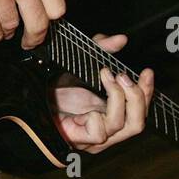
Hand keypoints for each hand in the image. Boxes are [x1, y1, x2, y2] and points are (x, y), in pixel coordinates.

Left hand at [53, 33, 153, 153]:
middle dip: (138, 97)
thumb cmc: (55, 86)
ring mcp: (94, 138)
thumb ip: (101, 49)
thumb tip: (121, 39)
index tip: (147, 72)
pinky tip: (91, 103)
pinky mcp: (80, 139)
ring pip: (125, 127)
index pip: (139, 111)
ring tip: (107, 76)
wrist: (30, 98)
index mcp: (110, 114)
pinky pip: (100, 132)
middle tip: (124, 76)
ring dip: (120, 98)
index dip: (147, 92)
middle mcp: (106, 129)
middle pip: (138, 123)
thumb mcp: (82, 63)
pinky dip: (101, 114)